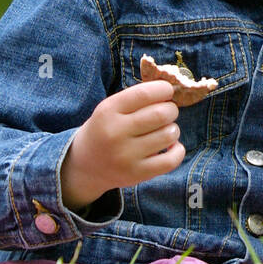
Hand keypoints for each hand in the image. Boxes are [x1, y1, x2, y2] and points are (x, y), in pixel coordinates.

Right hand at [61, 80, 183, 210]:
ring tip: (164, 131)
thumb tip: (171, 89)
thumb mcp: (111, 109)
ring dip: (173, 129)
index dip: (163, 89)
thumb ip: (137, 98)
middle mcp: (115, 133)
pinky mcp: (136, 174)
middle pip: (162, 114)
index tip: (167, 91)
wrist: (84, 166)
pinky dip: (178, 150)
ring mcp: (125, 156)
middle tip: (167, 113)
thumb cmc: (105, 130)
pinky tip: (170, 147)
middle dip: (171, 110)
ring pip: (169, 135)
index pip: (145, 93)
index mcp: (108, 111)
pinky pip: (171, 160)